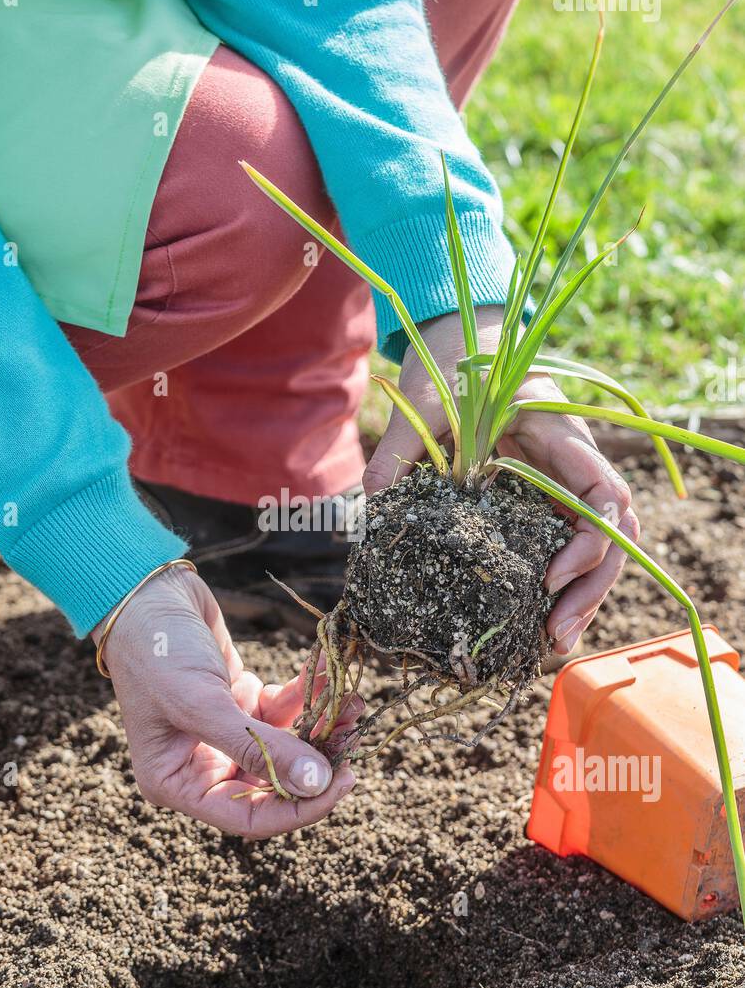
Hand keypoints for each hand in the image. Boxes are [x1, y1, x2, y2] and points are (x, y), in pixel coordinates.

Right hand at [93, 566, 357, 836]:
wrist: (146, 593)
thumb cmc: (157, 653)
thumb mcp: (202, 704)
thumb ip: (259, 748)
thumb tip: (317, 784)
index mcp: (178, 783)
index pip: (248, 817)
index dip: (298, 808)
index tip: (342, 782)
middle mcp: (202, 765)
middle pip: (273, 784)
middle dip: (316, 763)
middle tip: (354, 739)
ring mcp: (224, 734)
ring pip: (285, 746)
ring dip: (320, 726)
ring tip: (353, 703)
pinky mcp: (241, 702)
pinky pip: (283, 710)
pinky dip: (306, 695)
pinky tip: (327, 674)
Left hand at [363, 310, 638, 655]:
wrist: (462, 344)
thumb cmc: (451, 366)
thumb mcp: (424, 403)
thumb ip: (401, 451)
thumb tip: (373, 507)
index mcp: (557, 432)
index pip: (603, 489)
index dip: (591, 539)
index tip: (550, 575)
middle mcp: (572, 461)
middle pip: (614, 531)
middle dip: (592, 586)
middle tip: (556, 633)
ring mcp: (563, 482)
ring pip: (599, 545)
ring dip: (584, 595)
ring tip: (553, 642)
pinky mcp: (544, 500)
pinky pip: (566, 544)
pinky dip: (562, 584)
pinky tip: (539, 621)